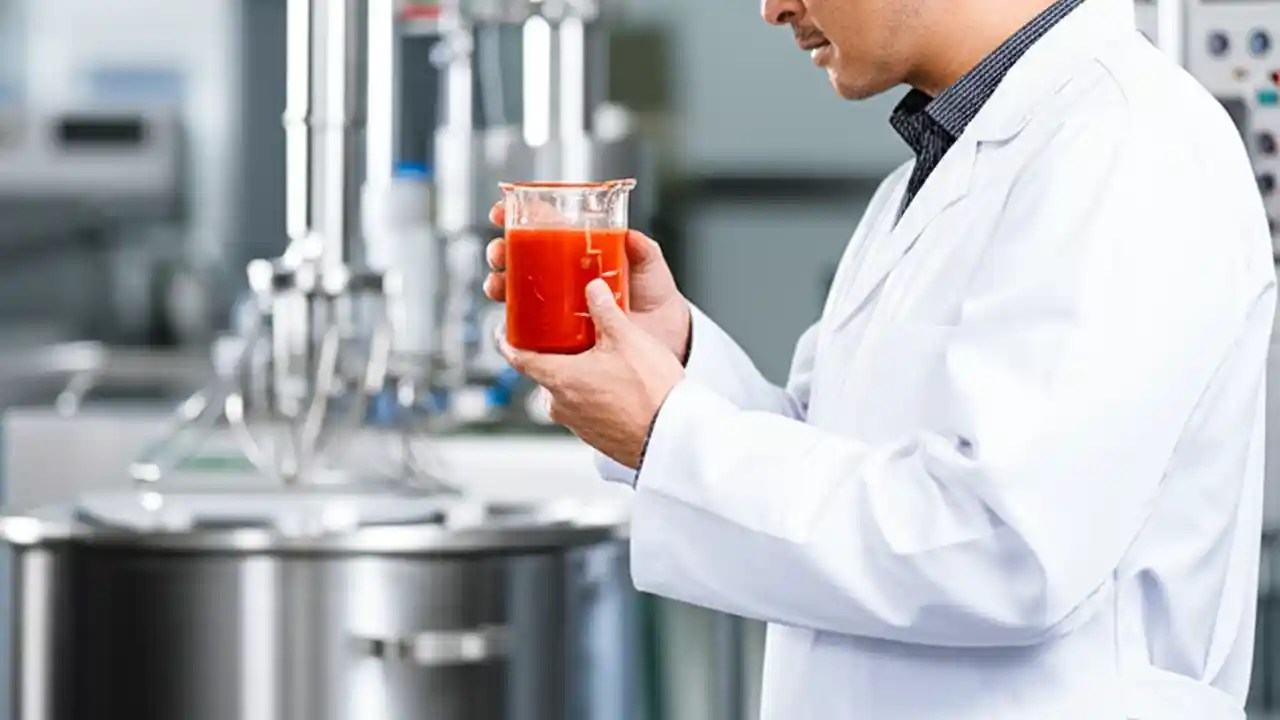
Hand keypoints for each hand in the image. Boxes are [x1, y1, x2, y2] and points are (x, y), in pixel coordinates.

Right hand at [485, 202, 692, 361]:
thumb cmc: (656, 303)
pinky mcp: (558, 334)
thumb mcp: (652, 271)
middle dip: (501, 250)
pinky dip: (510, 321)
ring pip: (516, 289)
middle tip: (500, 252)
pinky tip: (505, 318)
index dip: (521, 217)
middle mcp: (565, 277)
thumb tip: (632, 236)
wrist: (665, 343)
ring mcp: (560, 305)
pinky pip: (526, 325)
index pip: (545, 227)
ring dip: (498, 283)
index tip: (502, 211)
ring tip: (498, 285)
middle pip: (522, 256)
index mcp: (583, 253)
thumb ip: (645, 252)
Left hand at [500, 279, 685, 468]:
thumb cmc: (649, 392)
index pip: (518, 358)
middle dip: (554, 354)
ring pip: (566, 392)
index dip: (507, 341)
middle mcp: (561, 405)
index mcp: (559, 379)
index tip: (504, 331)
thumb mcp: (626, 338)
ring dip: (576, 375)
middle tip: (567, 334)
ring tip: (598, 357)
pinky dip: (592, 394)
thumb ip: (605, 310)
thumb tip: (593, 288)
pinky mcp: (596, 436)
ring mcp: (578, 424)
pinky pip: (585, 409)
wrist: (673, 436)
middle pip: (545, 373)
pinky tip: (615, 384)